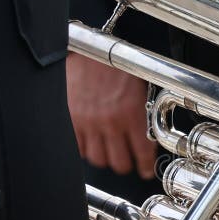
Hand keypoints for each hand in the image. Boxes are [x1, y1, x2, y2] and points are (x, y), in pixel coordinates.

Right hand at [66, 52, 156, 178]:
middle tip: (127, 161)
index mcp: (132, 113)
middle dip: (126, 165)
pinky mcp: (71, 120)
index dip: (145, 167)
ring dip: (105, 159)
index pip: (142, 153)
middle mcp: (111, 122)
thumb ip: (142, 114)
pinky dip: (85, 149)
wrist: (88, 48)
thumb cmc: (115, 65)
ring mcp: (89, 123)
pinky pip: (78, 148)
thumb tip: (147, 137)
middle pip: (119, 163)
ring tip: (108, 151)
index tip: (144, 171)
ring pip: (98, 159)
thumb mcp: (139, 87)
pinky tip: (90, 143)